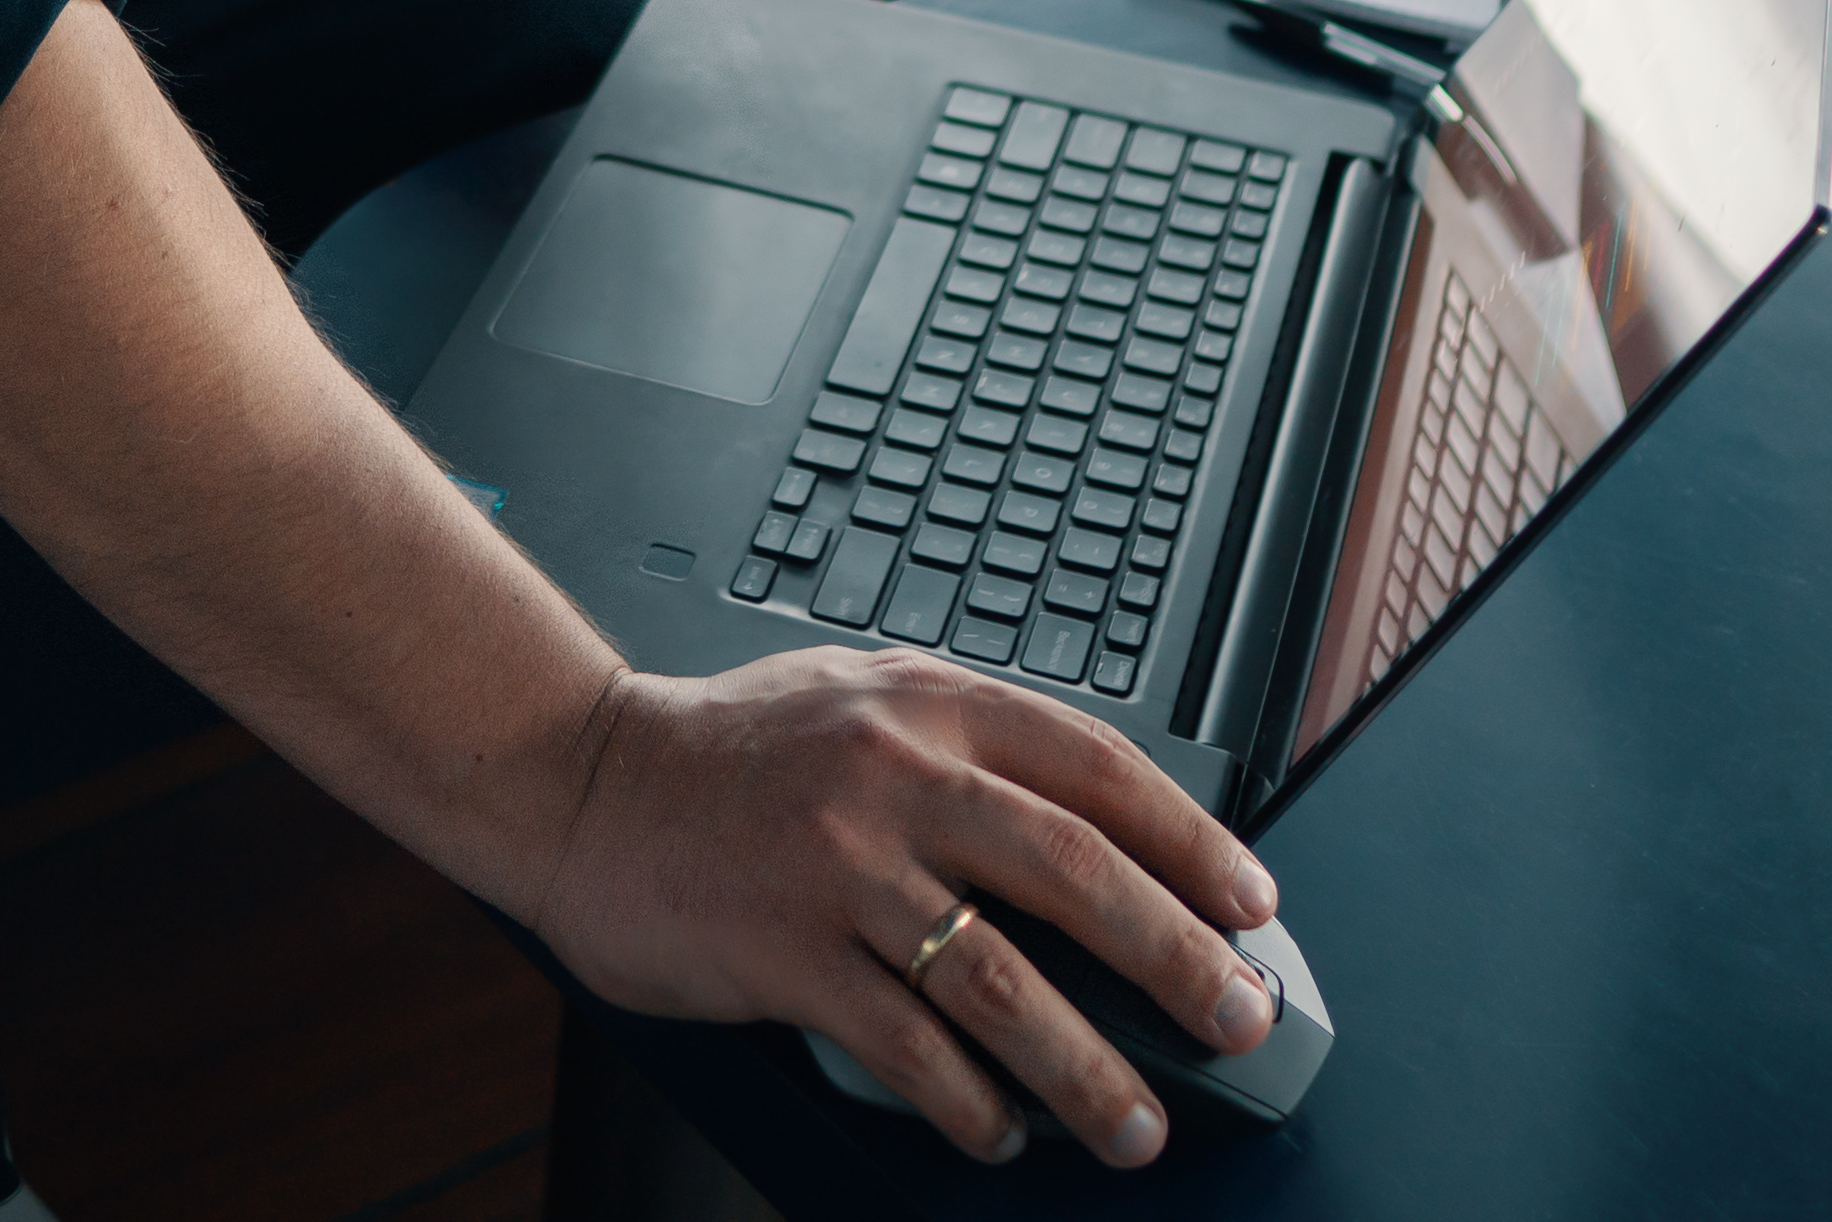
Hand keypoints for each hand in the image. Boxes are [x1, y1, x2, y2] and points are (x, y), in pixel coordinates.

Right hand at [527, 647, 1283, 1168]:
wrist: (581, 782)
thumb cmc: (729, 751)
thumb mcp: (857, 699)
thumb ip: (963, 744)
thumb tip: (1098, 828)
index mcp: (925, 704)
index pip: (1096, 767)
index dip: (1190, 839)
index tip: (1250, 906)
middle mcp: (892, 777)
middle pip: (1074, 873)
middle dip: (1178, 959)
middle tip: (1239, 1020)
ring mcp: (838, 867)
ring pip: (1002, 982)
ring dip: (1087, 1068)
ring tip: (1137, 1124)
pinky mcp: (785, 953)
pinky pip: (906, 1047)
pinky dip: (969, 1106)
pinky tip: (999, 1133)